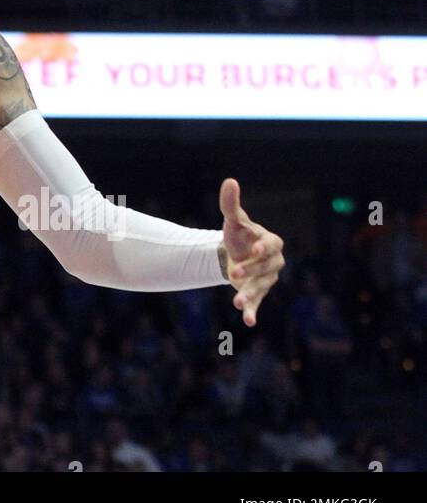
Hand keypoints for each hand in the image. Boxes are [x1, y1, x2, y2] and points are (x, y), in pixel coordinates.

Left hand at [219, 178, 284, 326]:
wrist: (233, 253)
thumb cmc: (238, 234)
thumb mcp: (233, 220)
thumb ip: (231, 203)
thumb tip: (230, 181)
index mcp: (270, 242)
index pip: (272, 245)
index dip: (263, 248)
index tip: (253, 250)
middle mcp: (273, 262)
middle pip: (265, 268)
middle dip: (251, 271)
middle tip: (235, 273)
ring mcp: (266, 278)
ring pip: (261, 287)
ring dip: (250, 295)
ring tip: (238, 303)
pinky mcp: (257, 292)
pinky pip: (257, 302)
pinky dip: (253, 311)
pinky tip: (248, 322)